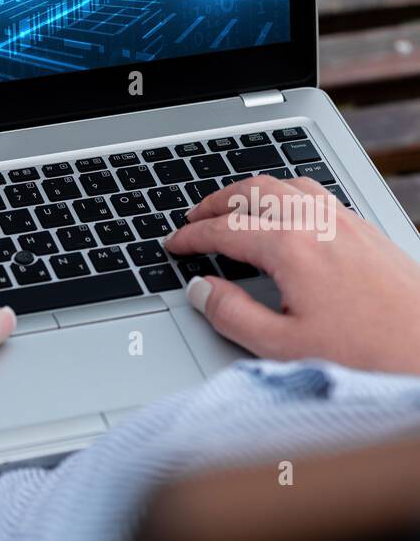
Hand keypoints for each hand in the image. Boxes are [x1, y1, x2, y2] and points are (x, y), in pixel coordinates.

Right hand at [163, 175, 419, 373]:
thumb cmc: (366, 356)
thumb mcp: (283, 347)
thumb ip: (232, 315)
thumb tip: (201, 290)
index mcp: (290, 247)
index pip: (225, 228)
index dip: (192, 235)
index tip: (174, 244)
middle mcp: (317, 223)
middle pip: (254, 191)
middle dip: (217, 201)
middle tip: (193, 217)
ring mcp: (345, 221)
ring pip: (287, 184)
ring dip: (253, 191)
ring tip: (234, 208)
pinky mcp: (367, 230)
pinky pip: (316, 193)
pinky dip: (286, 194)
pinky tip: (287, 215)